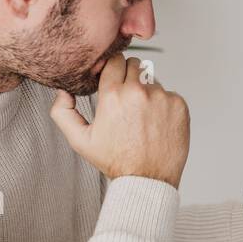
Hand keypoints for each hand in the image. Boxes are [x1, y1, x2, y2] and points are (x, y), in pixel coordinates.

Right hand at [50, 54, 189, 188]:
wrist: (147, 180)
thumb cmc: (116, 162)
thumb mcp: (80, 141)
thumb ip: (63, 113)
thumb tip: (63, 92)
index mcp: (112, 95)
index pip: (114, 60)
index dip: (113, 70)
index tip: (114, 81)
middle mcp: (138, 92)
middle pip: (134, 65)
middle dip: (130, 78)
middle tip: (128, 102)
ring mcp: (161, 97)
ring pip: (152, 81)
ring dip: (147, 93)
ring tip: (143, 119)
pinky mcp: (179, 105)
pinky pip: (170, 95)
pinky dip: (165, 106)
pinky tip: (157, 124)